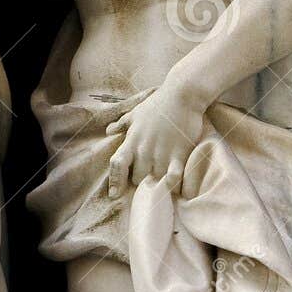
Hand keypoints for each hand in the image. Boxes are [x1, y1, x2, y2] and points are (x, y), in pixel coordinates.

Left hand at [107, 82, 205, 198]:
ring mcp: (162, 153)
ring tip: (163, 180)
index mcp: (132, 140)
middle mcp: (144, 149)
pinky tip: (176, 185)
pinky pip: (174, 178)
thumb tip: (108, 130)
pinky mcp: (179, 154)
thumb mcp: (136, 113)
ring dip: (158, 182)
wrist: (182, 95)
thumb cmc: (158, 104)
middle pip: (137, 178)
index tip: (114, 195)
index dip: (114, 182)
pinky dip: (174, 184)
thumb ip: (121, 124)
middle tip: (149, 176)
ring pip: (155, 181)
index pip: (117, 165)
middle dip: (141, 180)